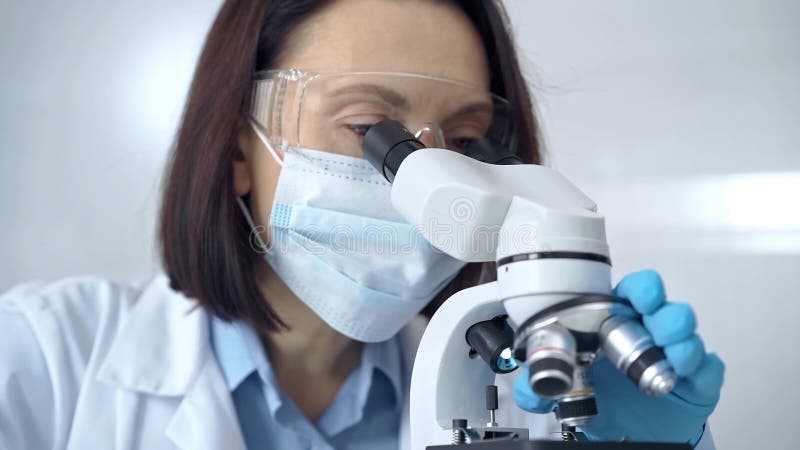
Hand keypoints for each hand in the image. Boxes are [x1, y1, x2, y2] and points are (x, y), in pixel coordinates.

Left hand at [513, 269, 724, 444]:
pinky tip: (688, 374)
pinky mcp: (696, 381)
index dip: (641, 287)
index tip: (639, 294)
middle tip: (656, 322)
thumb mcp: (567, 385)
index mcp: (618, 324)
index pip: (634, 292)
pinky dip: (702, 367)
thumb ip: (539, 384)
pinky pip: (709, 367)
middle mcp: (649, 333)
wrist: (629, 433)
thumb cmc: (605, 395)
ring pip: (689, 333)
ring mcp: (675, 355)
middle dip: (665, 310)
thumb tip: (528, 389)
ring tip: (671, 355)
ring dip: (682, 339)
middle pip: (666, 307)